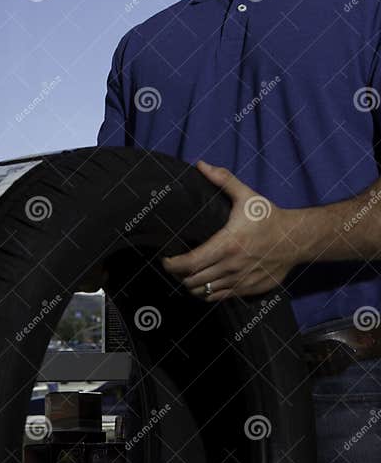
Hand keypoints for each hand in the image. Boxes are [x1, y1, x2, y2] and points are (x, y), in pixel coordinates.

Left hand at [160, 160, 299, 301]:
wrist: (296, 239)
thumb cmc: (269, 217)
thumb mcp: (247, 196)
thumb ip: (223, 180)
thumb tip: (201, 165)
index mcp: (228, 244)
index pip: (191, 263)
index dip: (172, 265)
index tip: (166, 260)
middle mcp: (232, 266)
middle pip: (193, 280)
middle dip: (179, 275)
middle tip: (174, 265)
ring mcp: (240, 281)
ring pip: (204, 292)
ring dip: (192, 285)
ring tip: (186, 274)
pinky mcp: (248, 289)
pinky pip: (220, 298)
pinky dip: (208, 293)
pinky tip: (204, 282)